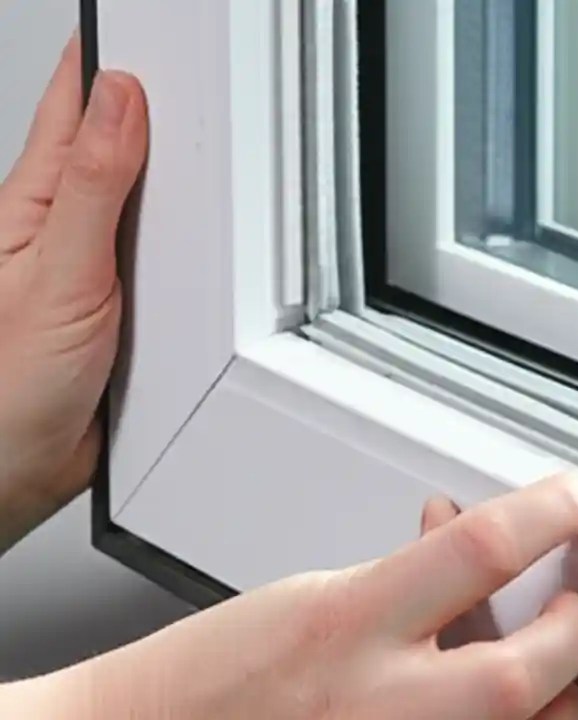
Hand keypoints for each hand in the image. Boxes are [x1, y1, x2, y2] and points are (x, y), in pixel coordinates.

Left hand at [0, 36, 147, 549]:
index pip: (76, 101)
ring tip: (196, 117)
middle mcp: (64, 223)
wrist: (12, 469)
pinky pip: (163, 254)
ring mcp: (94, 263)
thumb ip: (95, 187)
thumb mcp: (59, 275)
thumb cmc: (6, 383)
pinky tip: (198, 221)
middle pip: (116, 138)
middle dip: (152, 95)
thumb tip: (120, 98)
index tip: (143, 21)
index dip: (109, 55)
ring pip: (146, 195)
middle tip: (179, 54)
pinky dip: (188, 233)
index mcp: (37, 199)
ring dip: (175, 164)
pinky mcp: (122, 304)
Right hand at [18, 471, 577, 719]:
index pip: (482, 550)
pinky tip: (483, 702)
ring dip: (551, 699)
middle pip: (528, 673)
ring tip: (541, 666)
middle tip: (574, 609)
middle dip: (574, 634)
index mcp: (346, 623)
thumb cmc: (210, 677)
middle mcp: (375, 705)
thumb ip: (403, 570)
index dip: (552, 513)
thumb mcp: (314, 591)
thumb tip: (463, 530)